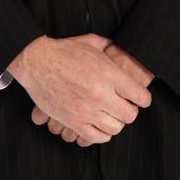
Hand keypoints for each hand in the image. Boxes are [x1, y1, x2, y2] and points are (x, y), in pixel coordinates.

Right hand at [7, 33, 151, 145]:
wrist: (36, 62)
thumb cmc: (64, 50)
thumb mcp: (91, 42)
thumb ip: (109, 46)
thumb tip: (120, 47)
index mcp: (108, 73)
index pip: (139, 96)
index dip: (143, 98)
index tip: (141, 98)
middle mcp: (100, 93)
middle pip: (129, 115)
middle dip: (130, 111)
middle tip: (125, 105)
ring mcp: (86, 110)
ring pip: (114, 128)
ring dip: (116, 122)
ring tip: (111, 114)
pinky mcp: (73, 121)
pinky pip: (97, 137)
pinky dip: (102, 133)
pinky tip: (100, 123)